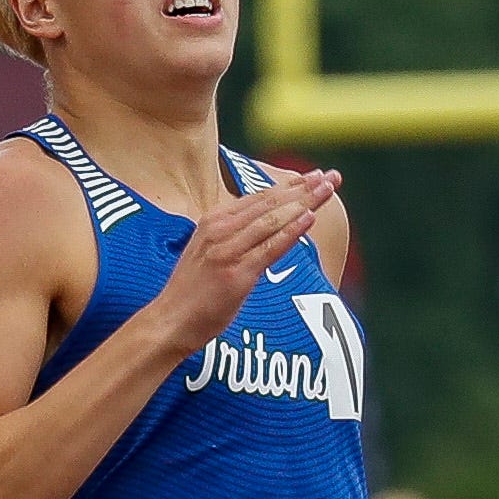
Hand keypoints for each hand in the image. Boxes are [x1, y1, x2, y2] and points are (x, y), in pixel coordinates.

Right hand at [145, 169, 336, 356]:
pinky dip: (291, 231)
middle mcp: (219, 230)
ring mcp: (227, 251)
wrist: (167, 322)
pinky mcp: (236, 273)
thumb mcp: (206, 254)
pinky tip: (310, 219)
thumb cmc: (189, 293)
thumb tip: (261, 231)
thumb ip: (231, 238)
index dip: (288, 185)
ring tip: (328, 190)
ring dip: (304, 203)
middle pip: (269, 203)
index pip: (258, 198)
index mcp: (212, 222)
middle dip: (303, 188)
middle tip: (331, 177)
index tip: (313, 176)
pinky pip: (269, 247)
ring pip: (273, 220)